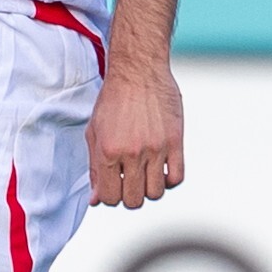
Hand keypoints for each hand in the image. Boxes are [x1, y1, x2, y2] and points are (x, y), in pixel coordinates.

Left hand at [89, 63, 183, 209]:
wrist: (138, 71)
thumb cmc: (113, 99)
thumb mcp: (94, 132)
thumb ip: (94, 168)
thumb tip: (96, 199)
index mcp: (107, 151)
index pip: (109, 197)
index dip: (111, 196)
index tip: (114, 185)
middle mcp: (131, 152)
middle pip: (133, 200)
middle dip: (130, 195)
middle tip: (130, 181)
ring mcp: (155, 148)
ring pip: (156, 193)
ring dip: (150, 189)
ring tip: (146, 174)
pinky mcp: (175, 141)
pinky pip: (177, 177)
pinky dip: (169, 180)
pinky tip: (162, 169)